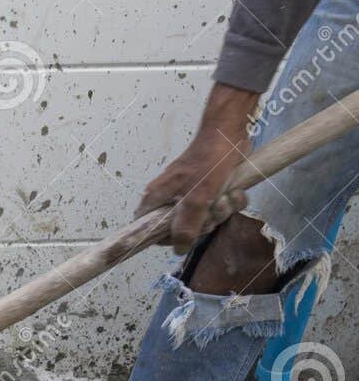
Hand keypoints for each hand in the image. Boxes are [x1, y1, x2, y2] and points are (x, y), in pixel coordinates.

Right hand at [136, 83, 259, 252]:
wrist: (230, 132)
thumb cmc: (209, 161)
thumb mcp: (198, 197)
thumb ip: (187, 225)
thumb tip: (179, 249)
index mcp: (155, 199)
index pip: (146, 229)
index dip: (164, 238)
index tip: (184, 237)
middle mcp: (168, 198)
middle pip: (180, 228)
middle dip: (203, 223)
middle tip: (213, 211)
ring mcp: (188, 195)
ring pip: (202, 219)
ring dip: (221, 212)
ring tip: (227, 196)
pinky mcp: (206, 190)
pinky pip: (216, 208)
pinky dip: (229, 202)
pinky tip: (235, 191)